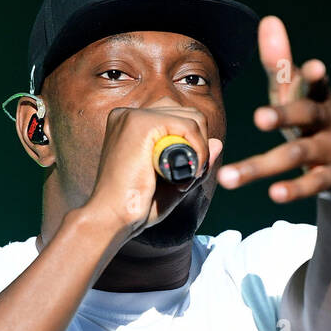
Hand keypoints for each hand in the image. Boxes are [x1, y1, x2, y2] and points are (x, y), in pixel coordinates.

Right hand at [86, 104, 222, 237]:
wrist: (112, 218)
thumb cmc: (136, 205)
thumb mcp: (171, 181)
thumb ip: (193, 160)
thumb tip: (218, 141)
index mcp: (130, 124)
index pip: (175, 116)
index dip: (191, 142)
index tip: (186, 173)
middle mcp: (129, 114)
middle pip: (187, 112)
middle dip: (199, 143)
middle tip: (190, 175)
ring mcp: (134, 116)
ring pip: (192, 117)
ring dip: (200, 148)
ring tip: (188, 176)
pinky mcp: (142, 124)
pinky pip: (188, 127)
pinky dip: (197, 149)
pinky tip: (189, 171)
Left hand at [217, 16, 330, 202]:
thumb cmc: (310, 117)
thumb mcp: (296, 92)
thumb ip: (280, 62)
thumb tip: (268, 20)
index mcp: (318, 94)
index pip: (316, 82)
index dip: (314, 76)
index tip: (313, 68)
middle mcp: (327, 119)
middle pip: (305, 115)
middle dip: (283, 116)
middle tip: (258, 117)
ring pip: (298, 155)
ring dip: (265, 165)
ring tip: (232, 176)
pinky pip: (313, 183)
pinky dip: (294, 189)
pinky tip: (273, 194)